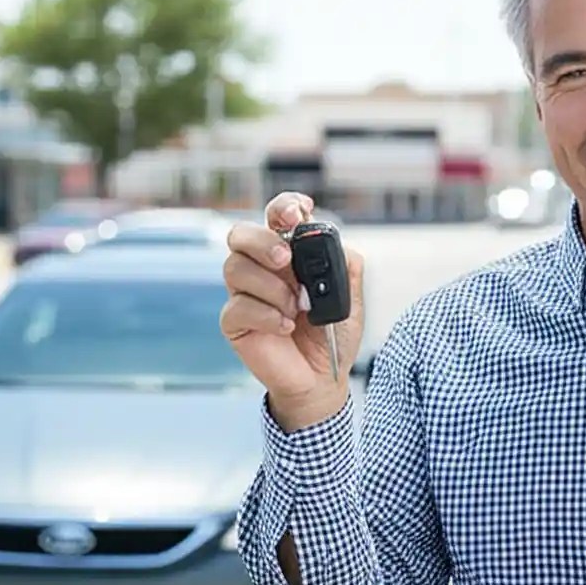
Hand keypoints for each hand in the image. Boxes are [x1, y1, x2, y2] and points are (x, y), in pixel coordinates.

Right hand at [220, 192, 364, 429]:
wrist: (323, 377)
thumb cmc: (332, 335)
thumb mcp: (350, 298)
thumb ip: (345, 267)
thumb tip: (338, 245)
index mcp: (289, 254)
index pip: (275, 216)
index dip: (283, 207)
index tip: (300, 214)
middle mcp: (262, 268)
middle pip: (240, 234)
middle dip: (263, 241)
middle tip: (285, 259)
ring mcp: (244, 293)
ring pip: (235, 268)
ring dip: (271, 287)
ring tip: (296, 309)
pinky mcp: (234, 322)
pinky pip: (237, 307)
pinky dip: (266, 315)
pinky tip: (286, 327)